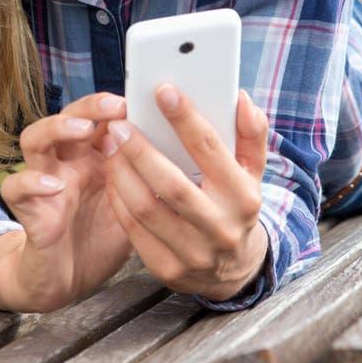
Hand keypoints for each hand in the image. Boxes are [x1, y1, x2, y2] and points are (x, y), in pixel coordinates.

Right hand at [0, 93, 132, 311]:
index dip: (116, 106)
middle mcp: (68, 163)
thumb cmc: (102, 238)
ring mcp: (45, 182)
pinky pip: (16, 188)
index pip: (99, 118)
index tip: (142, 102)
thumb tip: (182, 158)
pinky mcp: (28, 210)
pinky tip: (54, 186)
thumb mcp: (132, 206)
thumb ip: (146, 181)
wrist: (69, 281)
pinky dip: (32, 182)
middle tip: (115, 106)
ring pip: (34, 139)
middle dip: (90, 106)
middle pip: (68, 117)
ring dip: (56, 127)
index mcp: (94, 158)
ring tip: (82, 130)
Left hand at [102, 87, 268, 301]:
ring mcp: (193, 253)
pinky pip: (133, 229)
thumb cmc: (235, 204)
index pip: (210, 150)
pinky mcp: (167, 269)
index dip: (185, 118)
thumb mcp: (252, 171)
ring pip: (146, 208)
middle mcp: (221, 227)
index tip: (163, 91)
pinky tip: (112, 174)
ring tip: (110, 144)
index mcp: (243, 196)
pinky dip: (118, 198)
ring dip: (122, 172)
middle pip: (172, 184)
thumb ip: (250, 133)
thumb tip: (241, 98)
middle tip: (119, 124)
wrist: (233, 270)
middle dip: (140, 150)